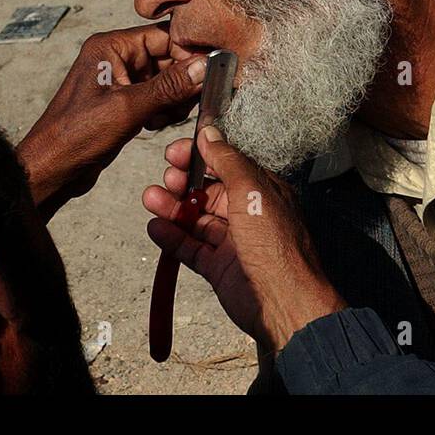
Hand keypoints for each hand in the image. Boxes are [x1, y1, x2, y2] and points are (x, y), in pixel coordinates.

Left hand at [18, 23, 205, 219]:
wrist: (52, 169)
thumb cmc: (76, 135)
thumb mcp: (129, 108)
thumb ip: (169, 86)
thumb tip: (204, 67)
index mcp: (111, 46)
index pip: (163, 36)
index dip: (188, 53)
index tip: (211, 71)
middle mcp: (115, 58)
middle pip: (166, 57)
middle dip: (182, 81)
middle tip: (192, 102)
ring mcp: (119, 80)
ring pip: (165, 80)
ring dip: (173, 99)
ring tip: (165, 118)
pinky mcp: (123, 101)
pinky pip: (156, 97)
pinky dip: (163, 110)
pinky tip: (155, 125)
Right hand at [143, 125, 346, 353]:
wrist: (283, 301)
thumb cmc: (275, 243)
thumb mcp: (251, 190)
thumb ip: (227, 159)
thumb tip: (209, 132)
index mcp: (261, 190)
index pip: (225, 165)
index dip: (200, 157)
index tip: (176, 152)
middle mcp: (247, 213)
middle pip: (208, 191)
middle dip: (184, 182)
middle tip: (167, 178)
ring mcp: (232, 241)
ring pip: (196, 218)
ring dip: (172, 207)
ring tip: (151, 199)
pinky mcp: (219, 267)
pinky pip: (190, 247)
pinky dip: (172, 237)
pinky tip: (156, 227)